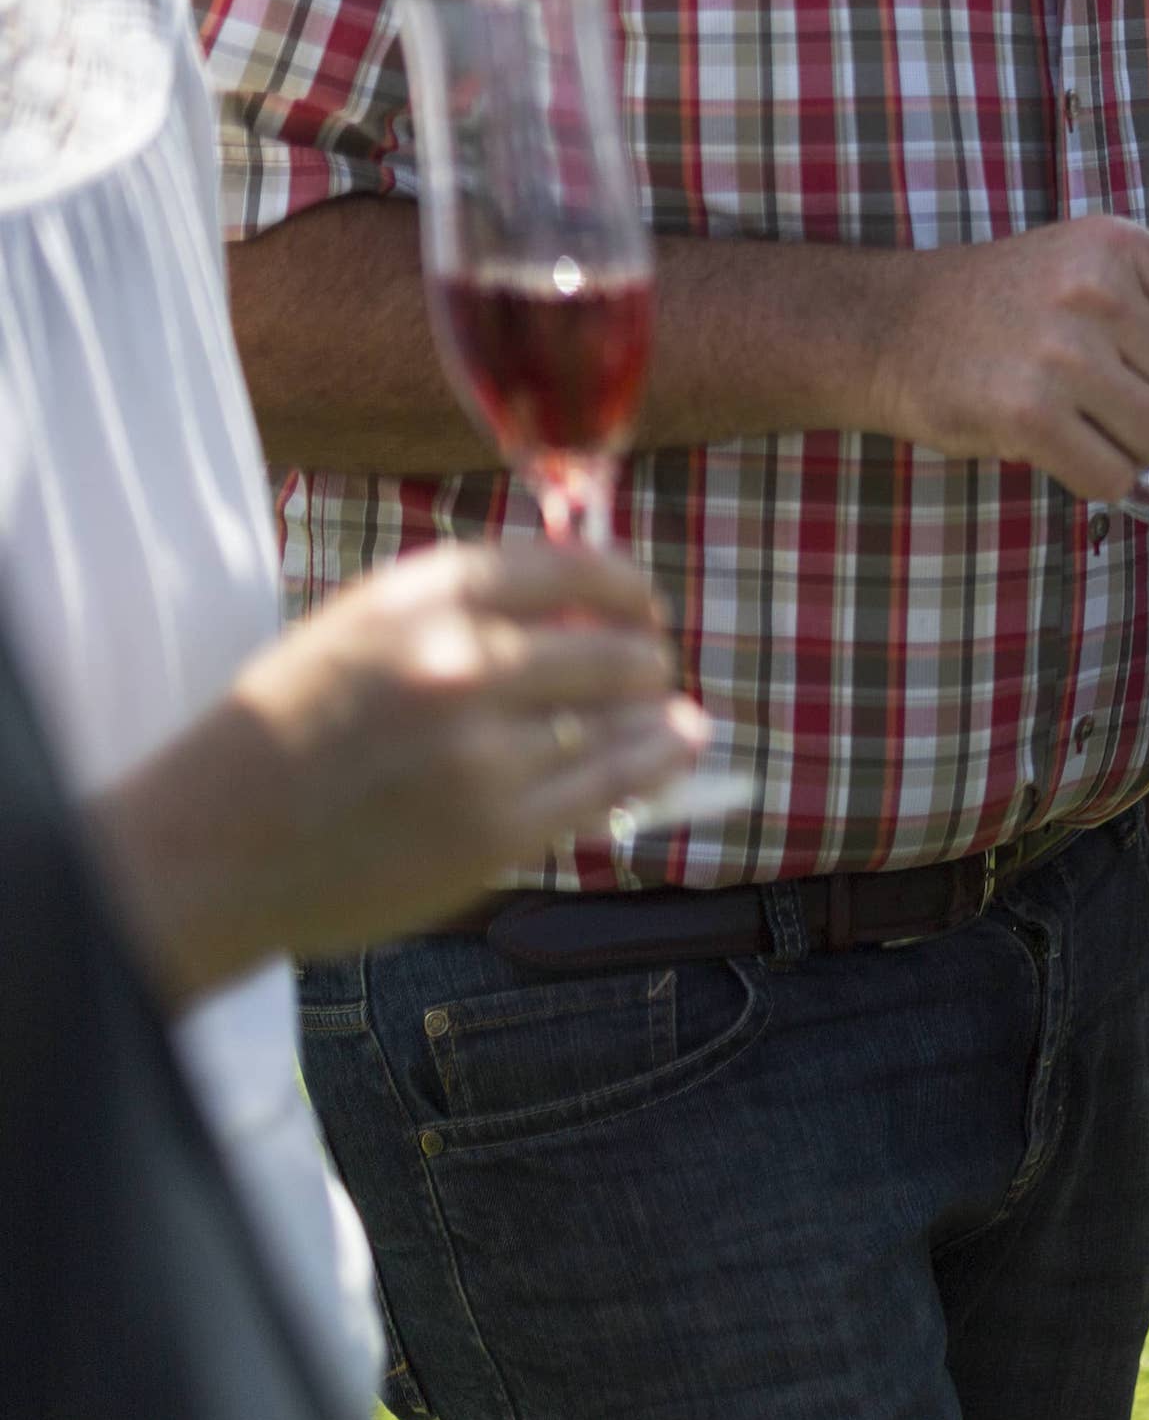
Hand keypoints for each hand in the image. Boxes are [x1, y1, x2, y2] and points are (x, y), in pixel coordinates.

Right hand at [91, 543, 707, 1004]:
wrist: (207, 850)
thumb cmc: (282, 736)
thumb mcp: (359, 630)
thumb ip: (461, 611)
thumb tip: (583, 605)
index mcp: (421, 598)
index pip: (570, 568)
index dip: (623, 586)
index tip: (641, 602)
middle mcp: (460, 661)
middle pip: (613, 648)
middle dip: (645, 658)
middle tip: (652, 670)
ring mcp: (483, 750)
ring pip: (622, 720)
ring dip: (658, 716)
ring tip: (671, 718)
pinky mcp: (497, 830)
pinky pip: (609, 786)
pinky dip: (653, 765)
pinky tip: (671, 752)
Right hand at [874, 216, 1148, 501]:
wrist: (894, 325)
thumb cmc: (1011, 300)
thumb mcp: (1102, 271)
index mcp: (1121, 247)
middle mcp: (1095, 292)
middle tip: (1135, 407)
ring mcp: (1059, 354)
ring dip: (1143, 451)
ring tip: (1099, 426)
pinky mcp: (1024, 414)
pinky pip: (1112, 476)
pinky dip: (1103, 478)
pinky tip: (1070, 451)